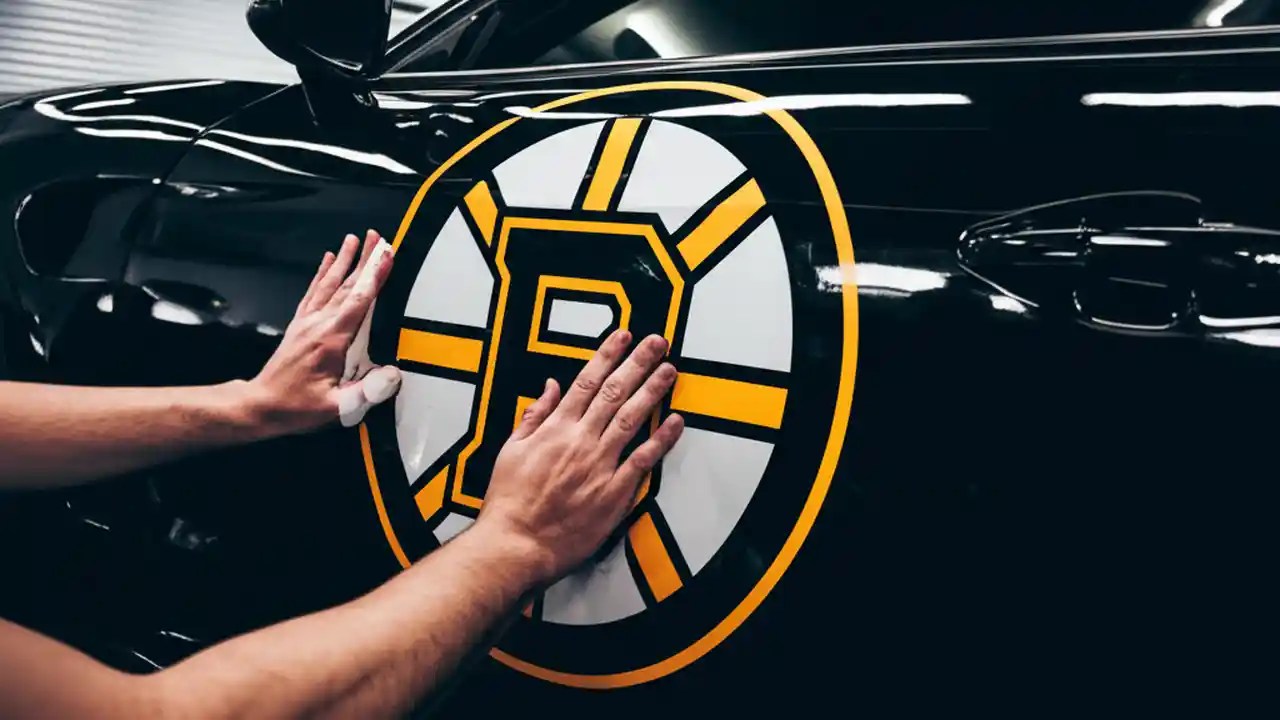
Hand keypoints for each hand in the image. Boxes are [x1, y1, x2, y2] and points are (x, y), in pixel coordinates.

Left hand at [248, 230, 400, 436]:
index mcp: (330, 341)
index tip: (386, 254)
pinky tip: (328, 260)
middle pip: (346, 285)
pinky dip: (322, 273)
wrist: (261, 405)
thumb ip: (365, 392)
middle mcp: (318, 325)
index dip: (374, 276)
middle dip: (364, 259)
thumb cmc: (298, 407)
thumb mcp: (336, 407)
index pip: (358, 301)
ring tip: (356, 239)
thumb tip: (393, 375)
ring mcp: (307, 322)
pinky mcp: (300, 325)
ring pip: (329, 283)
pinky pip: (313, 291)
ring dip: (344, 260)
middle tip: (378, 237)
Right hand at [474, 330, 684, 585]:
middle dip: (638, 363)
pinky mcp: (614, 492)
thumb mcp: (511, 451)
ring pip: (631, 418)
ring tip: (669, 370)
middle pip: (614, 393)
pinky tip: (675, 421)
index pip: (586, 382)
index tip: (622, 337)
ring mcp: (599, 465)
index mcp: (554, 429)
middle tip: (656, 343)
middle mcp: (580, 441)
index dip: (607, 356)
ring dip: (653, 391)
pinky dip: (660, 439)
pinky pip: (643, 459)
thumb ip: (533, 417)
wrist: (515, 544)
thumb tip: (549, 389)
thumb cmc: (510, 503)